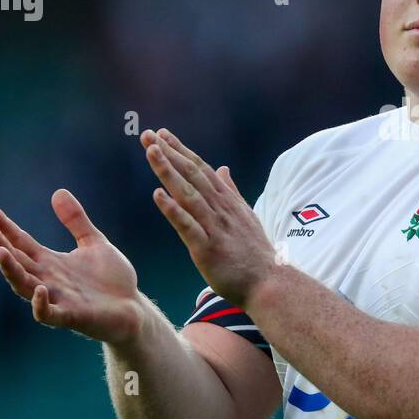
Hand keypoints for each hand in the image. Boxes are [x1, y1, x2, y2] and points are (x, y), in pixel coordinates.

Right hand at [0, 190, 143, 345]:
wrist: (133, 310)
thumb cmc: (112, 280)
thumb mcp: (93, 243)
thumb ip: (76, 221)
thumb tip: (58, 192)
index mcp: (50, 263)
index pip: (20, 242)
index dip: (4, 226)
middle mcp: (47, 280)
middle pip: (16, 261)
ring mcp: (57, 299)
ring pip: (24, 286)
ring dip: (11, 270)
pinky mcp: (72, 316)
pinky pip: (49, 315)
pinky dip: (41, 304)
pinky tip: (38, 289)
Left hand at [140, 128, 276, 309]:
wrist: (269, 283)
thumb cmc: (255, 254)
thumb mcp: (245, 216)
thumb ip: (231, 192)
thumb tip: (223, 168)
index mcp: (227, 202)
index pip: (201, 170)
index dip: (181, 151)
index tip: (163, 135)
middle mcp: (220, 209)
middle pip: (192, 175)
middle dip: (170, 154)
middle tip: (148, 136)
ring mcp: (214, 227)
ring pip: (188, 194)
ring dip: (169, 172)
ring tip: (151, 153)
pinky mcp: (208, 248)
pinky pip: (188, 226)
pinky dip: (173, 209)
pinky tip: (158, 195)